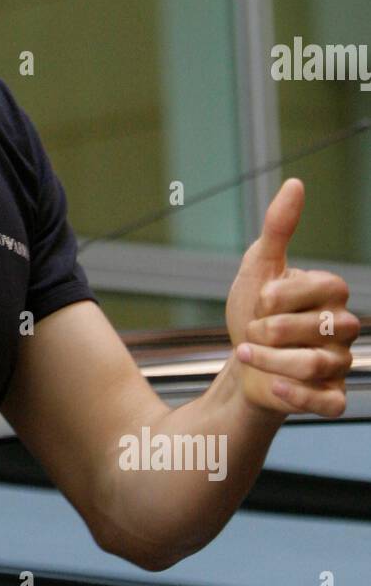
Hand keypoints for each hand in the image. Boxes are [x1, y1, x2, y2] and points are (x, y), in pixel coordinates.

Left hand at [226, 178, 358, 415]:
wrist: (241, 363)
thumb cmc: (253, 312)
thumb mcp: (258, 267)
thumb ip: (278, 228)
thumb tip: (295, 183)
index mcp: (332, 292)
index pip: (317, 288)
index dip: (277, 296)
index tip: (259, 301)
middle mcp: (344, 326)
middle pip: (314, 329)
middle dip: (267, 331)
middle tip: (253, 331)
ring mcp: (341, 363)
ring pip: (313, 365)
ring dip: (268, 360)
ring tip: (248, 353)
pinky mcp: (331, 396)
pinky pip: (327, 402)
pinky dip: (294, 394)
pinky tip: (272, 384)